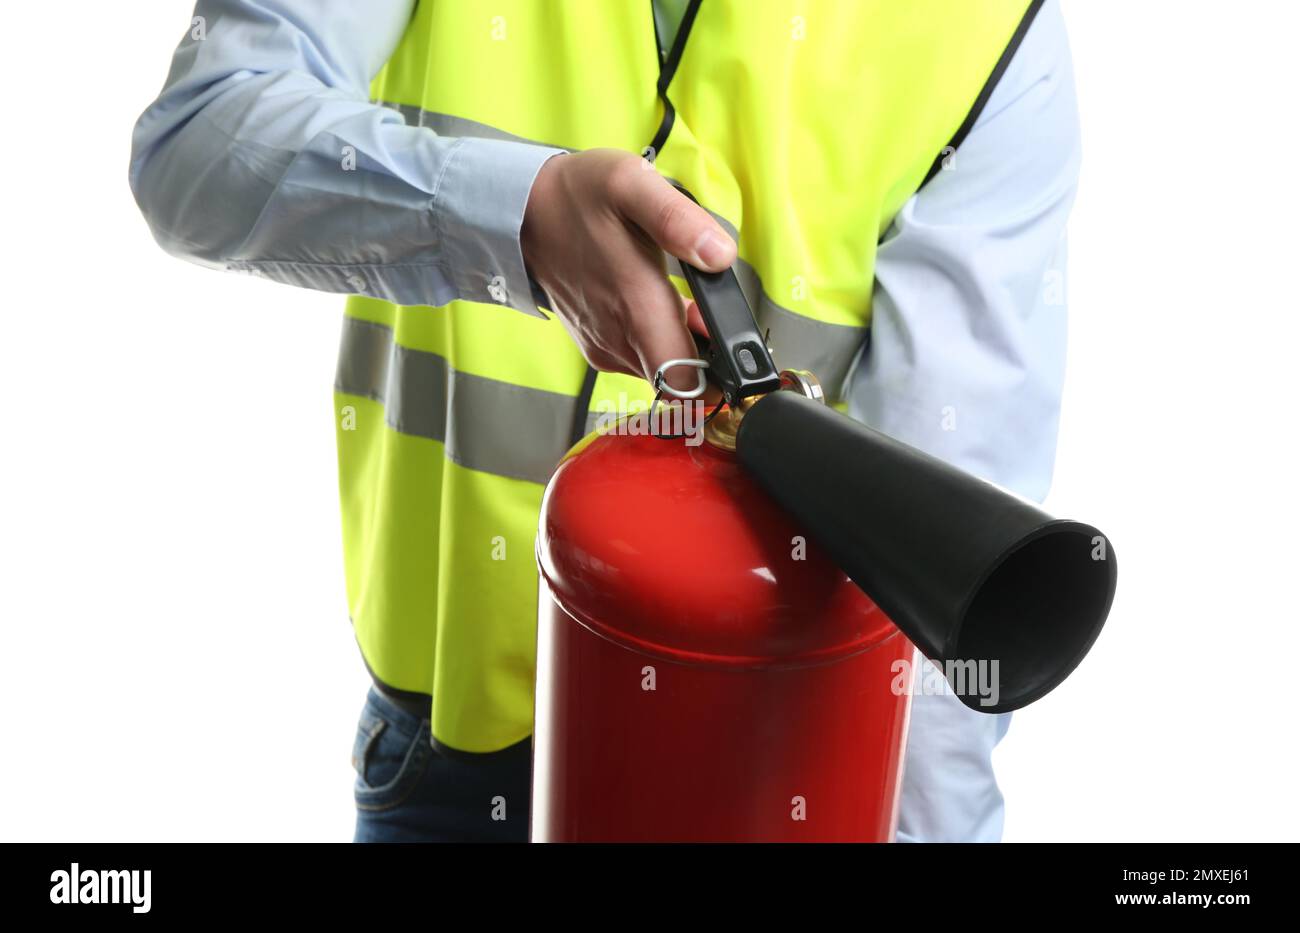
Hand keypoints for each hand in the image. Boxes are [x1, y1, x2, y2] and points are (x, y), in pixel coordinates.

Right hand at [521, 149, 736, 392]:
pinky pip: (643, 359)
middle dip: (710, 354)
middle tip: (714, 310)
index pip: (687, 386)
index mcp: (635, 310)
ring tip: (685, 300)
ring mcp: (606, 348)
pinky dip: (660, 340)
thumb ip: (679, 221)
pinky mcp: (599, 347)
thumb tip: (720, 254)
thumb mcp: (631, 185)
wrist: (524, 210)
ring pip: (664, 371)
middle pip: (683, 381)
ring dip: (686, 345)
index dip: (722, 379)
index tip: (737, 352)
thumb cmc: (579, 197)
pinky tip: (660, 304)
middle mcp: (618, 341)